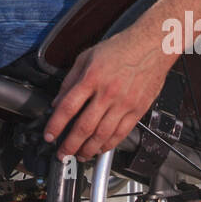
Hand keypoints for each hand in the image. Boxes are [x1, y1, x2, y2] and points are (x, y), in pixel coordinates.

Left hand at [42, 27, 173, 162]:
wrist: (151, 46)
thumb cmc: (120, 49)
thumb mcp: (86, 57)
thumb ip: (70, 80)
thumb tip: (57, 102)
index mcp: (91, 78)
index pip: (68, 107)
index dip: (56, 125)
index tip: (49, 135)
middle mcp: (107, 93)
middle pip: (84, 126)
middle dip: (70, 144)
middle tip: (62, 154)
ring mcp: (124, 103)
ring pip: (103, 134)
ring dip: (89, 149)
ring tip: (80, 155)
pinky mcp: (138, 110)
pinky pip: (121, 133)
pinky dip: (109, 144)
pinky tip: (100, 149)